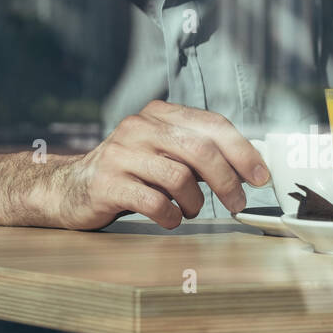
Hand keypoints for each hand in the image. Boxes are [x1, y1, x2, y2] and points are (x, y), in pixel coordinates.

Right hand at [51, 101, 269, 229]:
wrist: (71, 188)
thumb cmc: (131, 173)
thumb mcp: (164, 152)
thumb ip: (199, 152)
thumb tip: (249, 167)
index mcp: (159, 114)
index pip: (213, 125)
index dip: (242, 151)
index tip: (260, 175)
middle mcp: (139, 128)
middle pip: (200, 151)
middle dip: (227, 182)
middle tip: (237, 203)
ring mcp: (121, 154)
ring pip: (179, 177)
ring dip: (195, 202)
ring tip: (191, 210)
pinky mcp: (107, 183)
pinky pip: (154, 202)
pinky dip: (171, 216)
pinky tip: (171, 218)